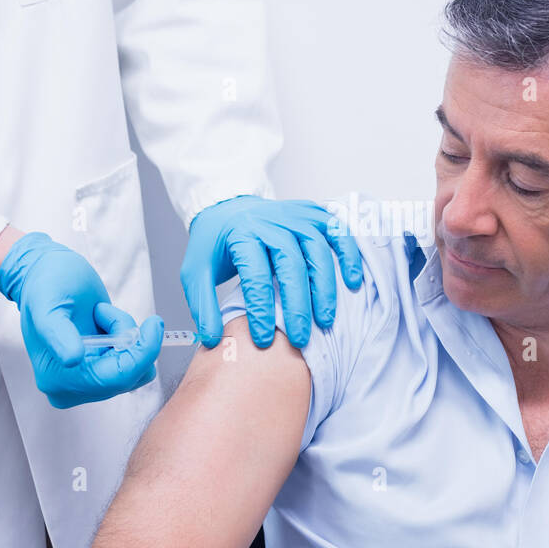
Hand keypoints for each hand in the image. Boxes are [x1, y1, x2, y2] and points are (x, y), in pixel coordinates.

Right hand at [0, 232, 163, 407]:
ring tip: (99, 315)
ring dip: (126, 336)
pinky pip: (134, 364)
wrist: (47, 274)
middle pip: (127, 378)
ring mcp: (88, 382)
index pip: (112, 379)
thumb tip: (72, 360)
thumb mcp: (47, 303)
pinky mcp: (101, 371)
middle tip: (103, 311)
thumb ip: (58, 333)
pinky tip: (103, 323)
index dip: (140, 355)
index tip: (154, 324)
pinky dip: (127, 338)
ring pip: (135, 371)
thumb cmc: (45, 285)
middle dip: (128, 339)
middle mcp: (70, 389)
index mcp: (55, 379)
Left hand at [180, 195, 363, 349]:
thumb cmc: (215, 243)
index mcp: (241, 234)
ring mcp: (295, 216)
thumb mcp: (195, 272)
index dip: (261, 309)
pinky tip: (353, 281)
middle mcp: (271, 222)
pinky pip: (337, 230)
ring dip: (325, 286)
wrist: (228, 207)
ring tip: (326, 320)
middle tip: (300, 339)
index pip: (255, 274)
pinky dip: (349, 253)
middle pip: (291, 262)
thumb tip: (214, 340)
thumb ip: (202, 305)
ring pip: (318, 248)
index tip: (264, 339)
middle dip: (297, 304)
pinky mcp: (313, 214)